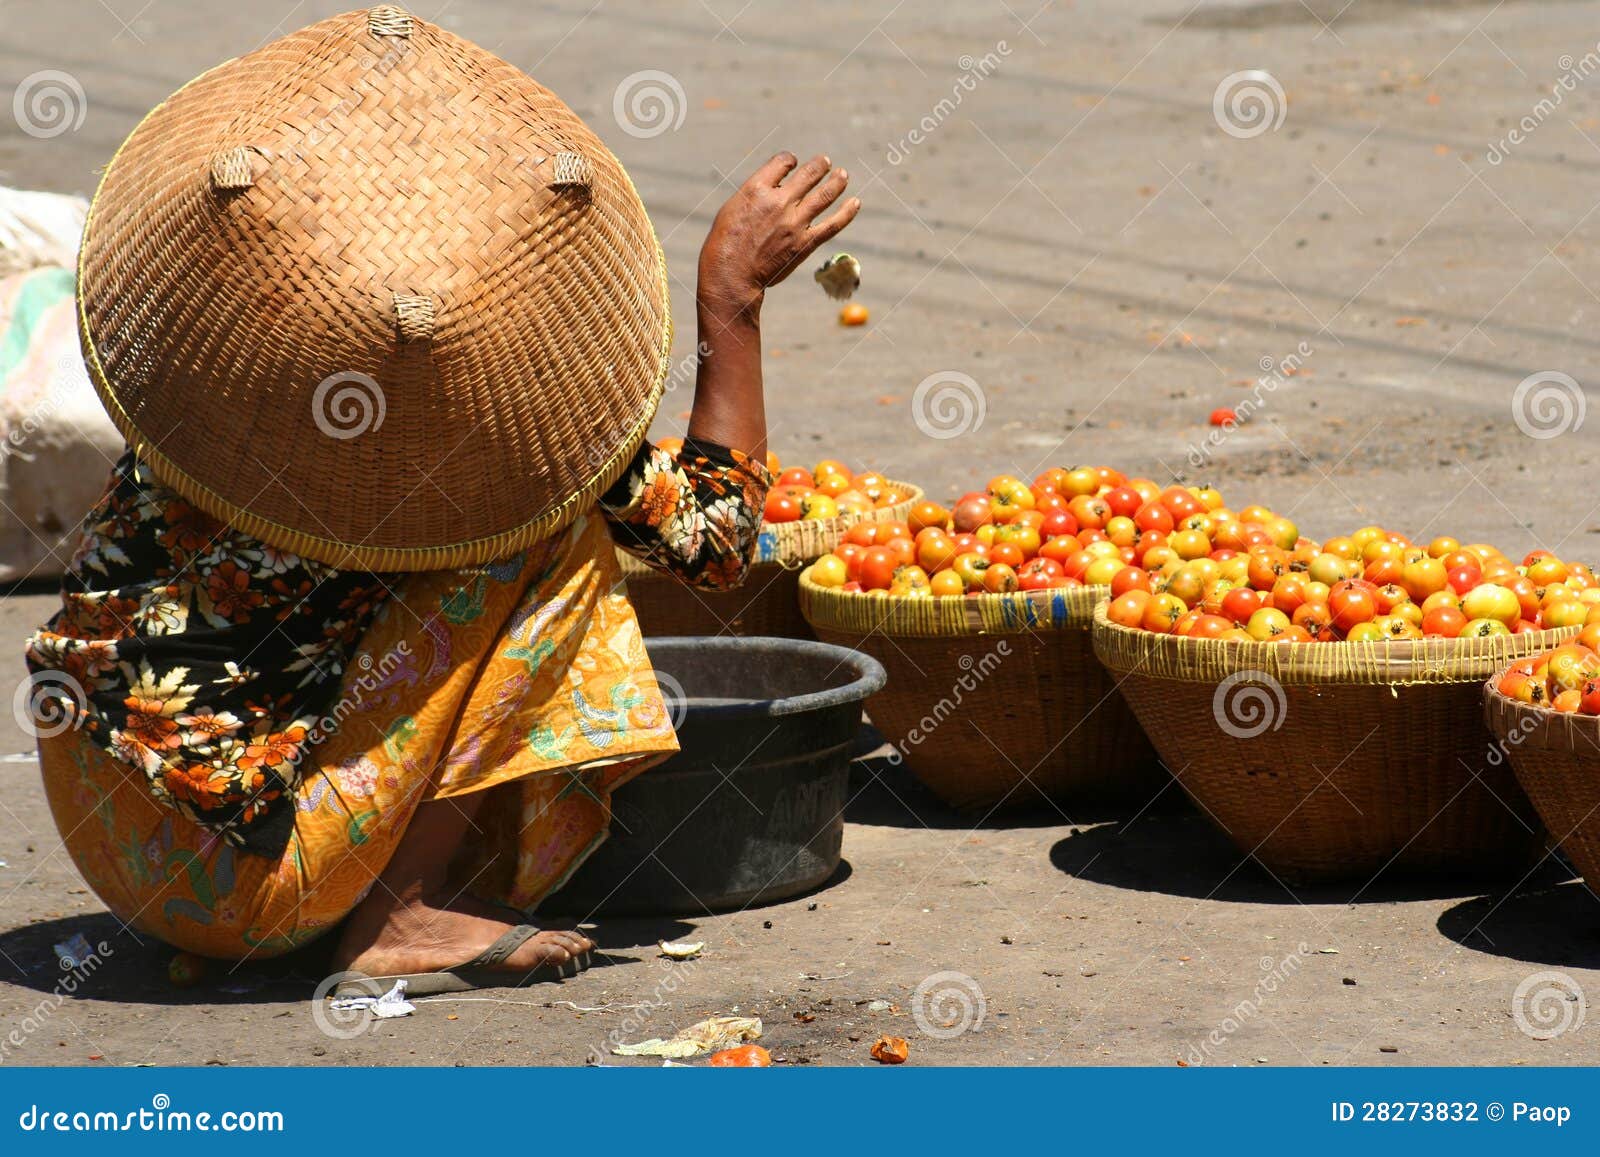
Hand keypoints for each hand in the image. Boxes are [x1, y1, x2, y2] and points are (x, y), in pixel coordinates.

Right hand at [697, 152, 859, 318]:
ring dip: (837, 182)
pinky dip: (846, 212)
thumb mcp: (733, 207)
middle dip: (820, 165)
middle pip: (808, 174)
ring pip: (825, 195)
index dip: (790, 159)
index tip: (792, 163)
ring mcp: (795, 223)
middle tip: (826, 162)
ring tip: (843, 175)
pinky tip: (855, 203)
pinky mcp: (805, 243)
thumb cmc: (726, 242)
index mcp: (757, 189)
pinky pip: (832, 224)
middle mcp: (779, 202)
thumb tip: (775, 185)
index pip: (782, 162)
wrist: (732, 275)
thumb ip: (756, 193)